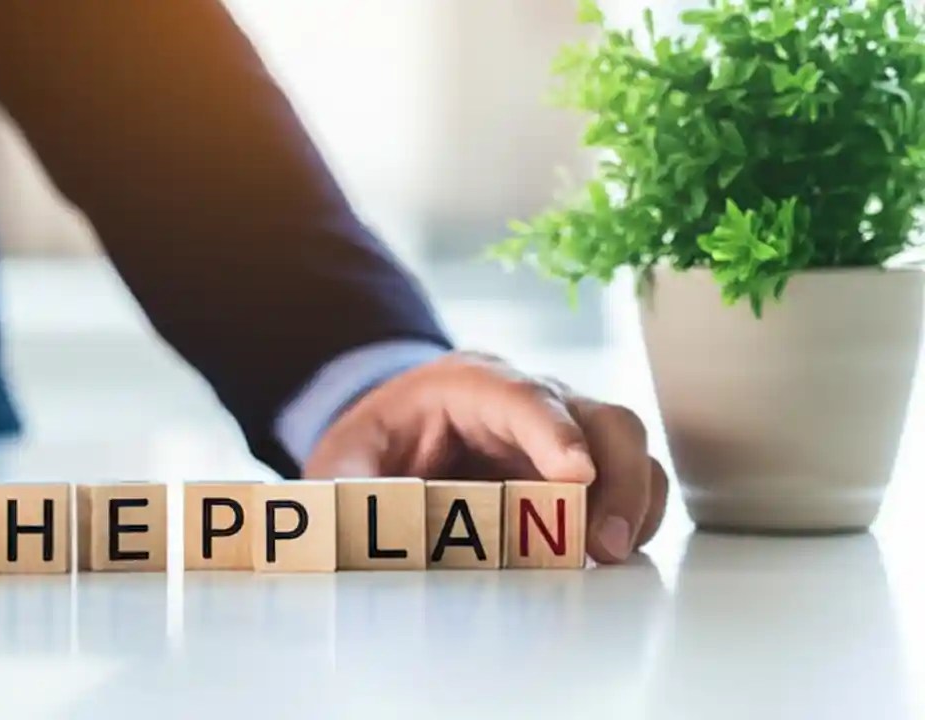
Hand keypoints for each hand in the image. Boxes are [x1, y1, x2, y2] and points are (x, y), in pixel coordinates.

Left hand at [305, 351, 667, 563]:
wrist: (391, 437)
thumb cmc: (374, 444)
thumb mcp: (344, 462)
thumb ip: (355, 488)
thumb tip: (374, 523)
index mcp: (467, 384)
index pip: (523, 397)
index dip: (553, 433)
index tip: (575, 476)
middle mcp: (529, 399)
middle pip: (599, 417)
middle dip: (613, 477)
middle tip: (599, 542)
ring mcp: (563, 431)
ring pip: (626, 447)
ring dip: (631, 501)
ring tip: (607, 555)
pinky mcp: (578, 469)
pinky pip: (627, 482)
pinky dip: (631, 516)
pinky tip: (609, 552)